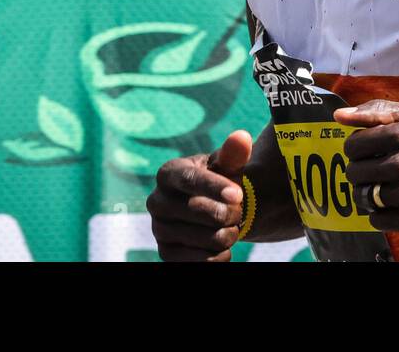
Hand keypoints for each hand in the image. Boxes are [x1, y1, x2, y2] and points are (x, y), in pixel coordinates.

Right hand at [147, 130, 250, 260]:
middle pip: (199, 210)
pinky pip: (200, 261)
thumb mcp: (227, 166)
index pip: (190, 179)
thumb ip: (233, 153)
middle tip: (239, 211)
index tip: (238, 194)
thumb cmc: (219, 182)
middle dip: (229, 213)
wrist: (212, 211)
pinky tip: (223, 246)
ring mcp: (159, 229)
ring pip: (205, 237)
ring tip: (231, 227)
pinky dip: (220, 255)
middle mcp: (156, 201)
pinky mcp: (166, 253)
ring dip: (229, 235)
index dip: (215, 187)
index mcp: (168, 173)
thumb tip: (242, 137)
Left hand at [335, 100, 398, 232]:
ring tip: (385, 188)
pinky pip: (377, 220)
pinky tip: (394, 204)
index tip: (369, 151)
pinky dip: (380, 214)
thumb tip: (338, 117)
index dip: (357, 148)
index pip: (353, 145)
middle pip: (354, 172)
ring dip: (369, 193)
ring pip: (364, 197)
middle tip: (377, 170)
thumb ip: (378, 111)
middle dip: (361, 171)